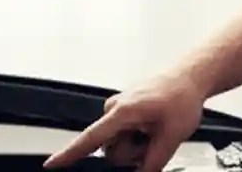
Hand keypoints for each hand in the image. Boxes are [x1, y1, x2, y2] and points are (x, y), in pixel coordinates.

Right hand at [44, 67, 207, 171]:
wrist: (190, 77)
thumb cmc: (181, 97)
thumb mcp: (172, 136)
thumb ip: (153, 162)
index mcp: (122, 111)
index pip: (90, 138)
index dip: (69, 154)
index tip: (51, 164)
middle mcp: (115, 108)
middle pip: (110, 150)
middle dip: (132, 154)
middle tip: (155, 139)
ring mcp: (118, 108)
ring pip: (118, 143)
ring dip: (136, 145)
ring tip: (156, 129)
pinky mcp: (124, 110)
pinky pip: (123, 133)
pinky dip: (137, 136)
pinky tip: (153, 126)